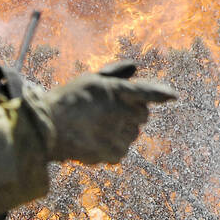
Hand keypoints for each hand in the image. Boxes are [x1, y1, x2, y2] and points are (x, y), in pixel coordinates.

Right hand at [36, 60, 177, 163]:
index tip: (173, 96)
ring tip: (99, 127)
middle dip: (133, 113)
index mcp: (114, 91)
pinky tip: (97, 140)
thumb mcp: (91, 79)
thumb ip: (116, 74)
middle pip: (143, 115)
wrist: (45, 127)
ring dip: (123, 131)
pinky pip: (123, 151)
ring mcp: (114, 134)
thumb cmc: (68, 99)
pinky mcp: (109, 153)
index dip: (160, 93)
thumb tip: (135, 67)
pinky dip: (114, 147)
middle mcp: (117, 112)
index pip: (145, 91)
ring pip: (133, 134)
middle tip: (112, 112)